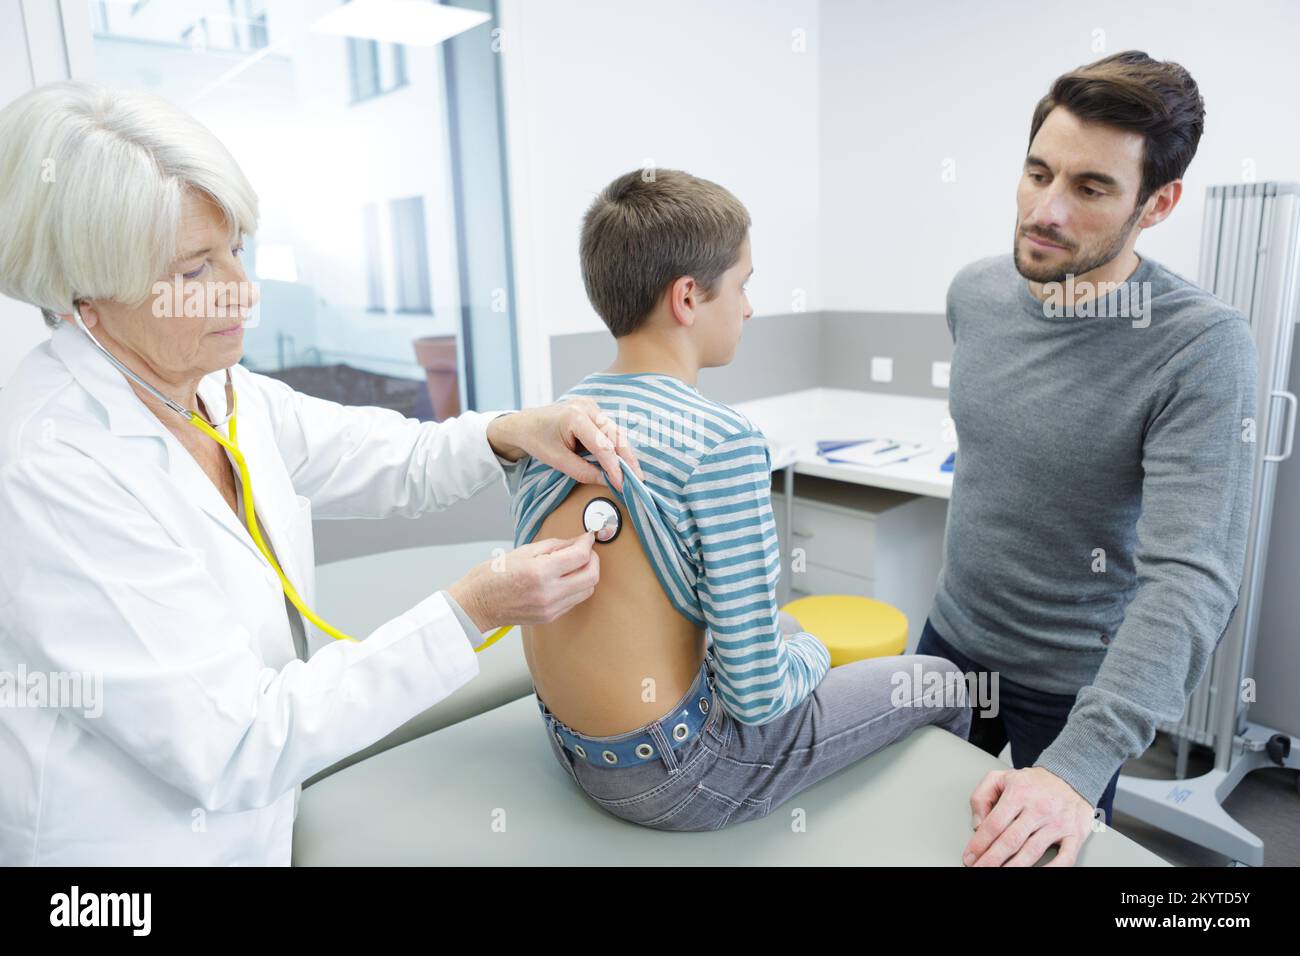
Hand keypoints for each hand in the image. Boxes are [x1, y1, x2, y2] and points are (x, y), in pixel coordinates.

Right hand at [446, 532, 599, 631]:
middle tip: (586, 550)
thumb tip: (575, 542)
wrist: (476, 605)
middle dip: (593, 560)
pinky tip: (564, 578)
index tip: (587, 538)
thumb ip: (554, 546)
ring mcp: (551, 608)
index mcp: (540, 572)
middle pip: (591, 576)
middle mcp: (549, 593)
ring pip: (587, 590)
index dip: (587, 544)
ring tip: (574, 564)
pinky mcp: (550, 617)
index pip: (580, 557)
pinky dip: (576, 587)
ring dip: (587, 574)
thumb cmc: (491, 576)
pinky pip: (574, 600)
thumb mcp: (522, 551)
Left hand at [487, 399, 644, 492]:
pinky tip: (624, 461)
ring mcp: (591, 405)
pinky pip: (610, 428)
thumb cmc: (537, 440)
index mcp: (574, 417)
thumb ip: (582, 471)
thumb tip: (605, 481)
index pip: (602, 445)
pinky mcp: (593, 409)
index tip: (622, 484)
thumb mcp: (556, 460)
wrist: (525, 424)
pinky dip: (617, 445)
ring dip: (625, 452)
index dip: (614, 467)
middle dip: (628, 459)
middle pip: (615, 435)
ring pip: (616, 431)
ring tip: (635, 473)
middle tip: (638, 479)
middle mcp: (586, 407)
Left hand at [962, 766, 1095, 866]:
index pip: (994, 824)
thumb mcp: (1001, 777)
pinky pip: (1065, 858)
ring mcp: (1057, 823)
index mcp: (1019, 794)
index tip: (969, 856)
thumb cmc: (1034, 782)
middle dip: (992, 859)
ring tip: (1000, 875)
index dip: (979, 843)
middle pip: (1011, 841)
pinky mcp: (1074, 834)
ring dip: (1014, 867)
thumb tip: (977, 823)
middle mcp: (1039, 809)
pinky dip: (1051, 869)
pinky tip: (1037, 873)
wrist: (1072, 776)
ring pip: (1032, 851)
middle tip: (979, 869)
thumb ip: (982, 796)